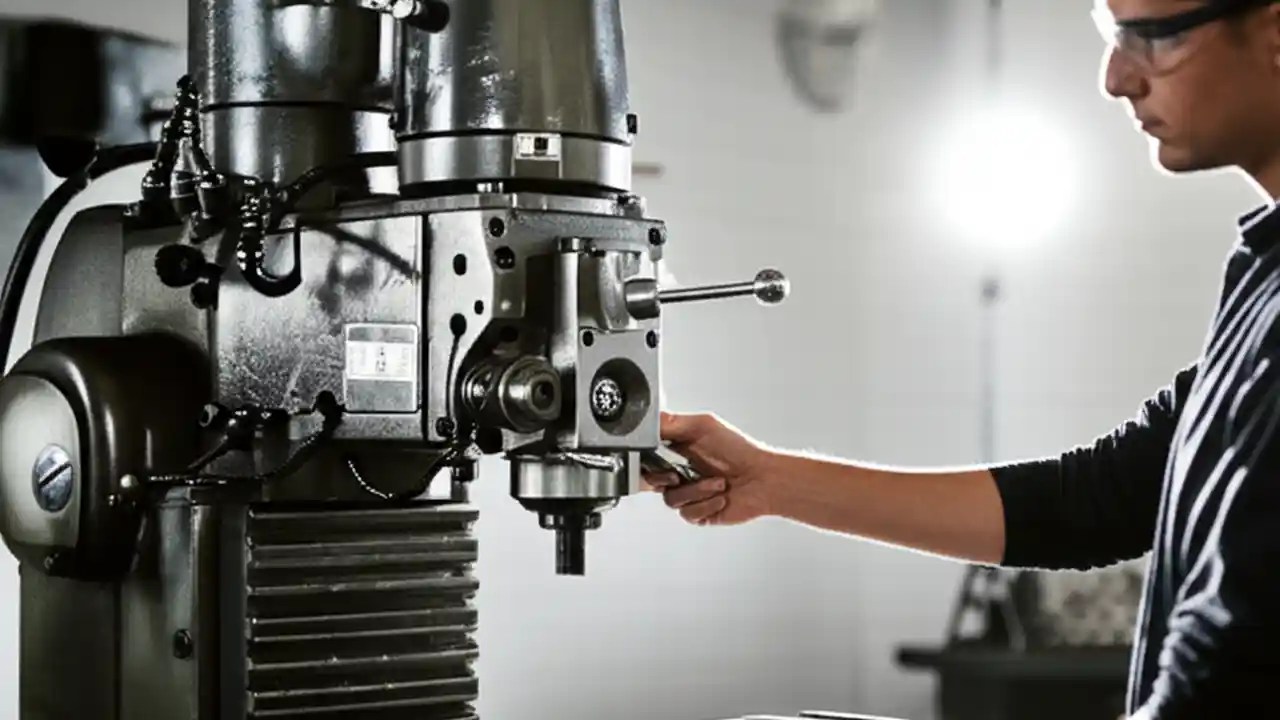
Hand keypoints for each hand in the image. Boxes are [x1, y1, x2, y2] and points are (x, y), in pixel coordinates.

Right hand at [643, 411, 776, 525]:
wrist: (764, 480)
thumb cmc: (740, 450)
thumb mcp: (703, 426)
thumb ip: (671, 422)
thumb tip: (647, 420)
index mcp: (678, 449)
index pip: (648, 456)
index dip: (647, 461)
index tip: (658, 460)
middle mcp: (681, 472)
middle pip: (652, 481)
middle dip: (665, 479)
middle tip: (678, 475)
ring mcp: (690, 493)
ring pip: (671, 499)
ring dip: (697, 491)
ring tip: (718, 483)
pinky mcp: (699, 512)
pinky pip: (688, 514)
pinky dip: (706, 505)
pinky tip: (721, 497)